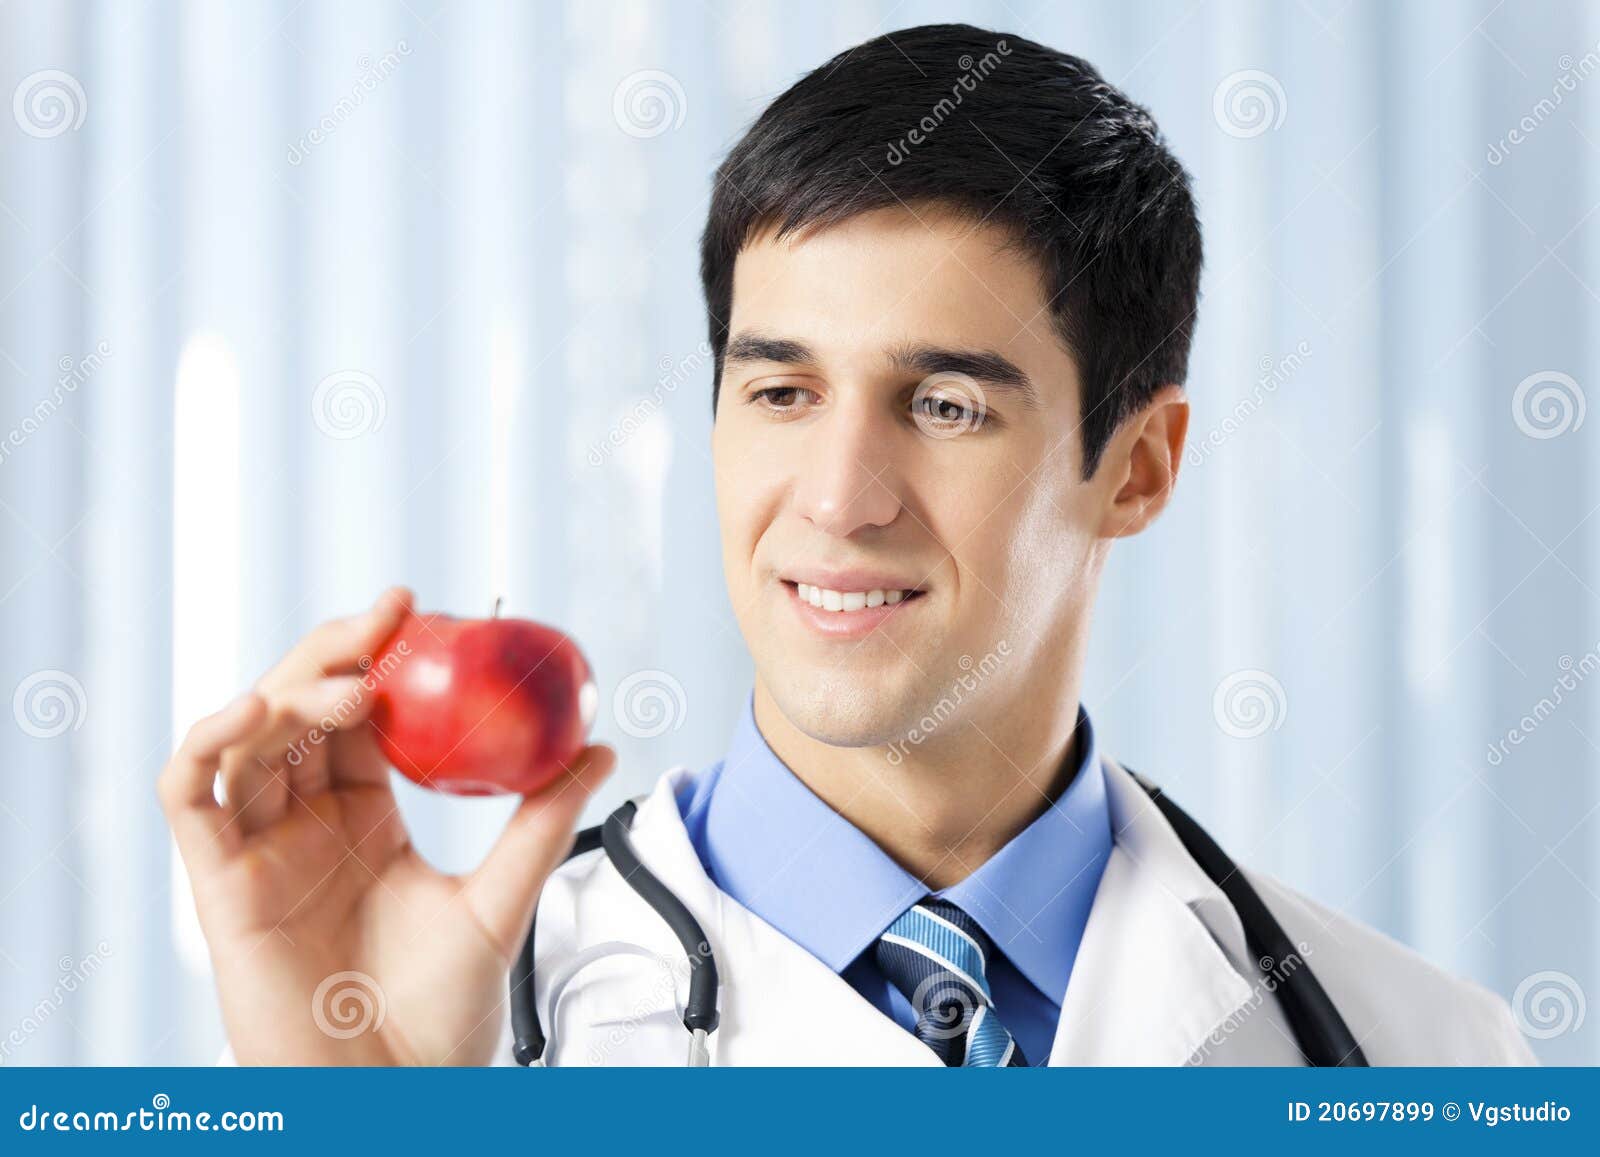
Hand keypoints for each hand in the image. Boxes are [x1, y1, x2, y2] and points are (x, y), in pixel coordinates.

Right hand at [157, 587, 614, 1064]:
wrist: (400, 1091)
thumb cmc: (444, 1012)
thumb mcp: (503, 898)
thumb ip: (543, 821)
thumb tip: (601, 747)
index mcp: (364, 817)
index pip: (357, 714)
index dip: (376, 654)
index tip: (419, 609)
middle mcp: (306, 824)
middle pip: (299, 710)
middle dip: (333, 651)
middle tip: (387, 617)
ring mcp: (259, 850)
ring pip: (248, 738)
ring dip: (290, 693)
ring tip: (353, 683)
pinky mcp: (218, 884)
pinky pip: (188, 796)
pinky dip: (208, 745)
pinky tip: (253, 712)